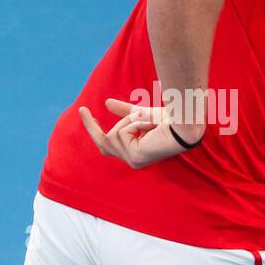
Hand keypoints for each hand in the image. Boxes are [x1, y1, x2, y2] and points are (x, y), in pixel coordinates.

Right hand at [78, 97, 203, 169]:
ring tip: (147, 119)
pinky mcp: (134, 158)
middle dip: (91, 127)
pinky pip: (120, 134)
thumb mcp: (140, 114)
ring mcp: (133, 161)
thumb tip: (106, 103)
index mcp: (136, 151)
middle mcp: (134, 160)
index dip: (95, 128)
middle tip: (82, 109)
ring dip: (129, 120)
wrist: (182, 123)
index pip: (110, 142)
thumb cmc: (168, 119)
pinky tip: (148, 125)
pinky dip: (133, 124)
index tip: (84, 110)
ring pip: (113, 134)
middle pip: (103, 144)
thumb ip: (124, 112)